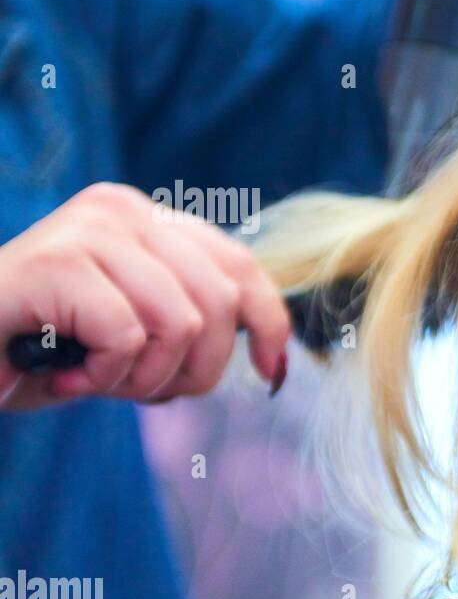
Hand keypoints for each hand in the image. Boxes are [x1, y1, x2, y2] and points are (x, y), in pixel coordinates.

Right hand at [0, 182, 289, 410]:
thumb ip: (191, 323)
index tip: (272, 375)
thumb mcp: (135, 333)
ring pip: (181, 323)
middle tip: (139, 388)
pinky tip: (66, 376)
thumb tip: (274, 354)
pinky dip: (104, 375)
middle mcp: (123, 210)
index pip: (241, 268)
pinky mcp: (57, 260)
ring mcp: (89, 229)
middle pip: (219, 303)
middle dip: (195, 369)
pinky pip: (127, 337)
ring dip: (144, 377)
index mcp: (149, 221)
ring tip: (96, 379)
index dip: (270, 325)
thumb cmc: (42, 351)